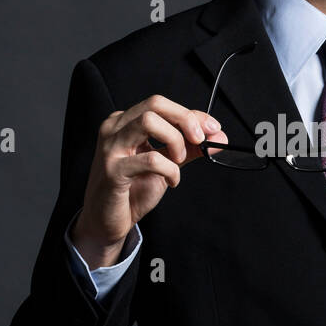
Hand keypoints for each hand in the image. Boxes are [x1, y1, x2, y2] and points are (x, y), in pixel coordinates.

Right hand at [70, 95, 228, 266]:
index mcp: (125, 122)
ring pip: (148, 122)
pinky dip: (170, 169)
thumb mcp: (167, 164)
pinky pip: (150, 159)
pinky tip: (172, 180)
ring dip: (175, 140)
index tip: (212, 128)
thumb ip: (190, 148)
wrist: (107, 220)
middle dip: (185, 120)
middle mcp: (115, 129)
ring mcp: (111, 148)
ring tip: (179, 160)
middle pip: (155, 104)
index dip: (191, 114)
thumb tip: (218, 136)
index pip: (161, 104)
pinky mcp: (113, 170)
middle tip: (199, 140)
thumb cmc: (132, 190)